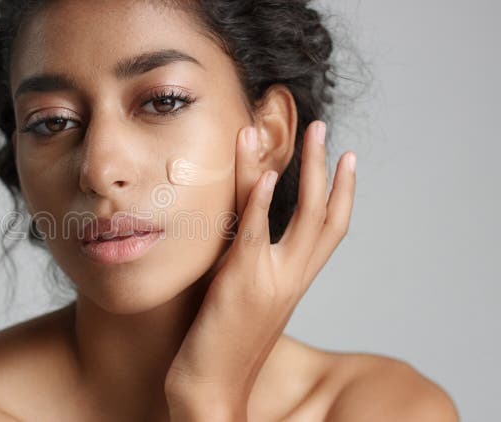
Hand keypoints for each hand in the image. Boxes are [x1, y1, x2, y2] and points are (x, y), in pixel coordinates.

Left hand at [164, 121, 356, 419]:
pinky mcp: (240, 282)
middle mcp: (292, 278)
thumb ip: (251, 265)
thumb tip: (240, 235)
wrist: (211, 388)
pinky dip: (264, 200)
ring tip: (302, 130)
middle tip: (324, 128)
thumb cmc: (221, 345)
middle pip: (326, 215)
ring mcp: (270, 279)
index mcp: (295, 282)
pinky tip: (266, 171)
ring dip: (303, 168)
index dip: (344, 193)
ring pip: (300, 215)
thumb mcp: (245, 298)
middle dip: (326, 168)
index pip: (331, 231)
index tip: (346, 158)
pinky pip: (257, 233)